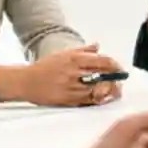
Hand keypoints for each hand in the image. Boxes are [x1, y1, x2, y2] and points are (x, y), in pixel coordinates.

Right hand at [0, 44, 122, 105]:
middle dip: (115, 78)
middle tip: (120, 80)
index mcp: (75, 59)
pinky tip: (102, 97)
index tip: (119, 68)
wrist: (27, 82)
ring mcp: (72, 88)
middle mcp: (75, 73)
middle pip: (104, 76)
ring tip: (115, 90)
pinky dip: (99, 99)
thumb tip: (98, 46)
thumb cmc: (45, 67)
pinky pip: (89, 101)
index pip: (103, 61)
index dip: (115, 65)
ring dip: (110, 90)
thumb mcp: (64, 54)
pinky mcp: (69, 100)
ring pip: (99, 90)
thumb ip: (83, 50)